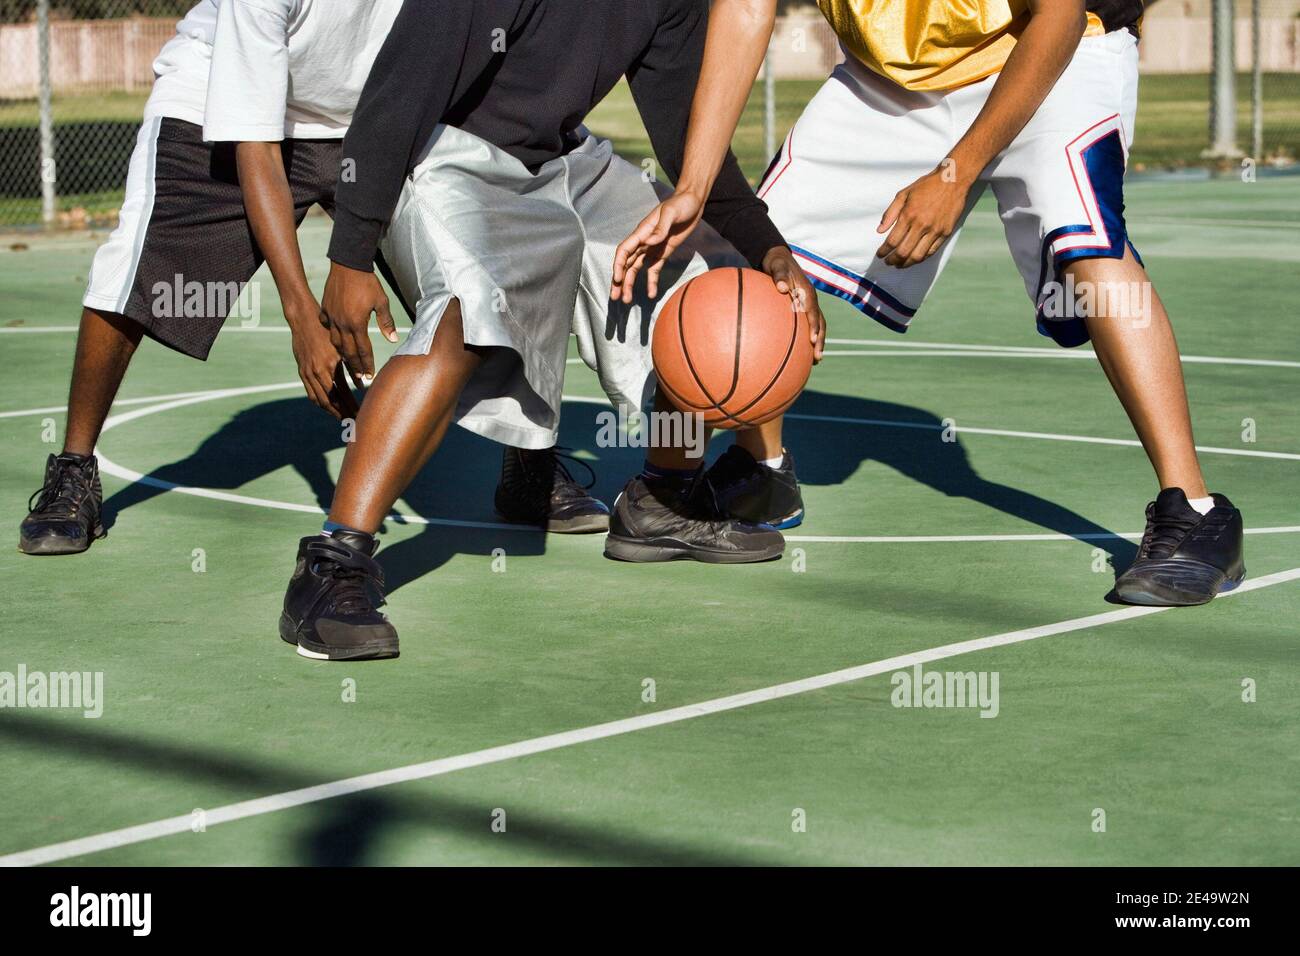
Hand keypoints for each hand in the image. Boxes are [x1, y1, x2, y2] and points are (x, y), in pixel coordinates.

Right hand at [286, 300, 360, 420]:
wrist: (304, 320)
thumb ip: (352, 366)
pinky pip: (310, 392)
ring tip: (342, 416)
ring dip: (331, 410)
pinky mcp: (302, 372)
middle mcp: (316, 373)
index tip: (360, 413)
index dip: (350, 406)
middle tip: (353, 420)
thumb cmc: (327, 332)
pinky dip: (320, 401)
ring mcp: (307, 374)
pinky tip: (328, 405)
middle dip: (342, 413)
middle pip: (329, 402)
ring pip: (318, 399)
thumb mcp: (342, 347)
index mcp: (328, 367)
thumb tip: (363, 384)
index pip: (341, 395)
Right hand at [320, 261, 396, 385]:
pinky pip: (327, 327)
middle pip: (348, 351)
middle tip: (360, 378)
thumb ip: (387, 322)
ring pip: (335, 342)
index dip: (367, 364)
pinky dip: (331, 335)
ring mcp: (331, 317)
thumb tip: (393, 339)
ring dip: (343, 354)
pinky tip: (335, 340)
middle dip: (355, 366)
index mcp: (357, 323)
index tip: (369, 376)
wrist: (348, 264)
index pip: (363, 350)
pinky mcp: (325, 309)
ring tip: (348, 364)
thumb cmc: (367, 282)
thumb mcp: (381, 301)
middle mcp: (342, 323)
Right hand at [611, 189, 705, 303]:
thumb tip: (650, 242)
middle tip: (616, 297)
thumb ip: (661, 228)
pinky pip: (653, 270)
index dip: (619, 265)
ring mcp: (652, 248)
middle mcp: (643, 242)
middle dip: (620, 280)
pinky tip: (651, 294)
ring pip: (636, 269)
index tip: (617, 278)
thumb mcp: (671, 213)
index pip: (625, 250)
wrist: (692, 203)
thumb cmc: (681, 204)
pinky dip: (651, 282)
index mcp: (642, 232)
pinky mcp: (662, 253)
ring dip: (630, 284)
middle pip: (626, 264)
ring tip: (628, 301)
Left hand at [762, 246, 824, 362]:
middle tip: (818, 358)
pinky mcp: (802, 307)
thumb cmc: (775, 263)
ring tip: (816, 360)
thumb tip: (783, 288)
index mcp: (807, 292)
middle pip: (820, 323)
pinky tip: (802, 350)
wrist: (777, 258)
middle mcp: (810, 300)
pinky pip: (808, 324)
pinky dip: (809, 337)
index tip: (813, 340)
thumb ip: (779, 276)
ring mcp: (808, 304)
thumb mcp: (776, 266)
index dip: (814, 326)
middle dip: (820, 341)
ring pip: (817, 326)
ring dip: (818, 342)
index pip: (813, 312)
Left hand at [875, 163, 970, 268]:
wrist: (953, 180)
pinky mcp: (946, 232)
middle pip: (903, 252)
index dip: (884, 251)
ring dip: (906, 263)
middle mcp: (922, 225)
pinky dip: (921, 258)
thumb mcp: (903, 194)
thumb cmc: (926, 186)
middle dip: (893, 260)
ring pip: (918, 256)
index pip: (892, 241)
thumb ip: (890, 213)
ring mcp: (935, 230)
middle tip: (888, 262)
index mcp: (909, 215)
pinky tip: (914, 258)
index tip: (880, 254)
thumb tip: (879, 230)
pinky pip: (931, 251)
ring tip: (899, 264)